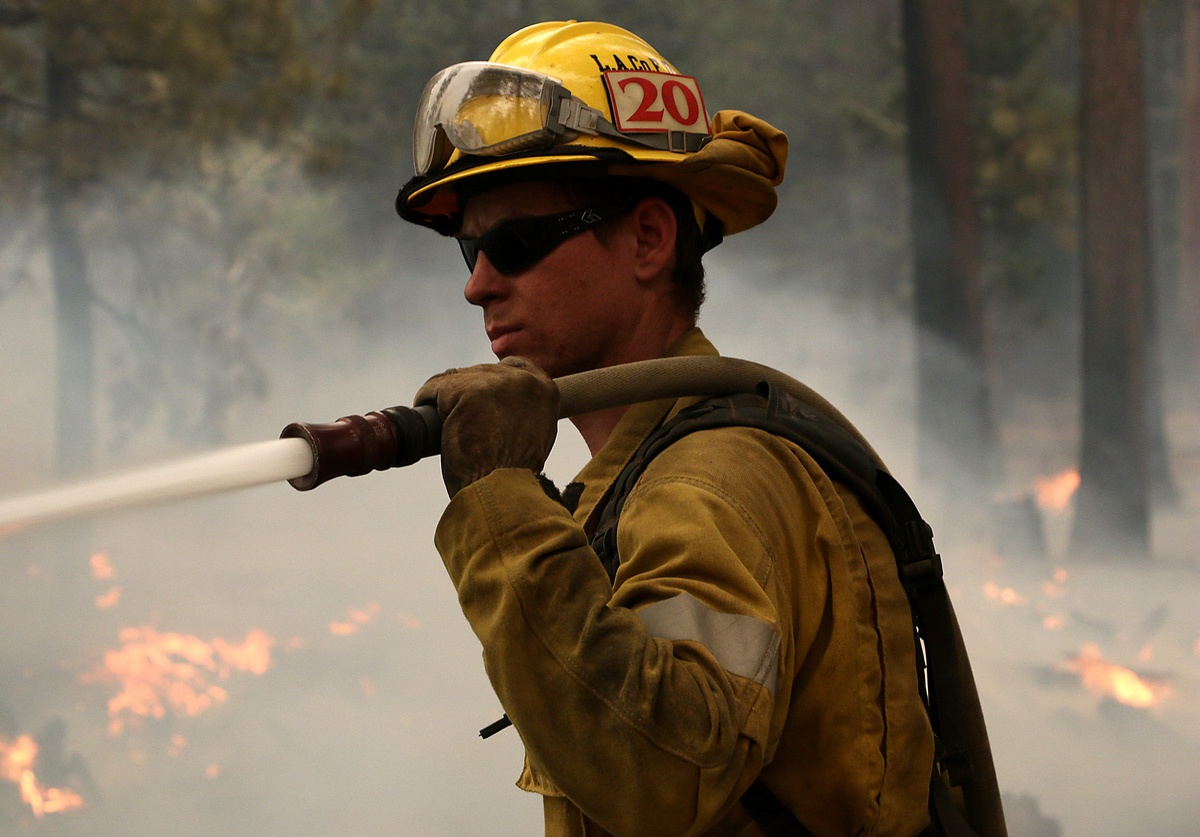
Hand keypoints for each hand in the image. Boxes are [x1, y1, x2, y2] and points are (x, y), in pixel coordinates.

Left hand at [414, 357, 559, 498]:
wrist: (502, 495)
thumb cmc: (513, 476)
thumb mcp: (533, 435)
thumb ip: (524, 412)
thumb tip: (500, 403)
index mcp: (546, 390)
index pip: (514, 366)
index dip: (492, 381)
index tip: (479, 398)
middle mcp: (524, 381)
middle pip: (483, 372)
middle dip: (467, 391)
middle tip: (457, 418)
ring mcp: (495, 384)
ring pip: (458, 378)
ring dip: (445, 396)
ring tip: (442, 419)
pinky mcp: (466, 391)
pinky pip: (436, 387)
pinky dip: (426, 400)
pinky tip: (427, 414)